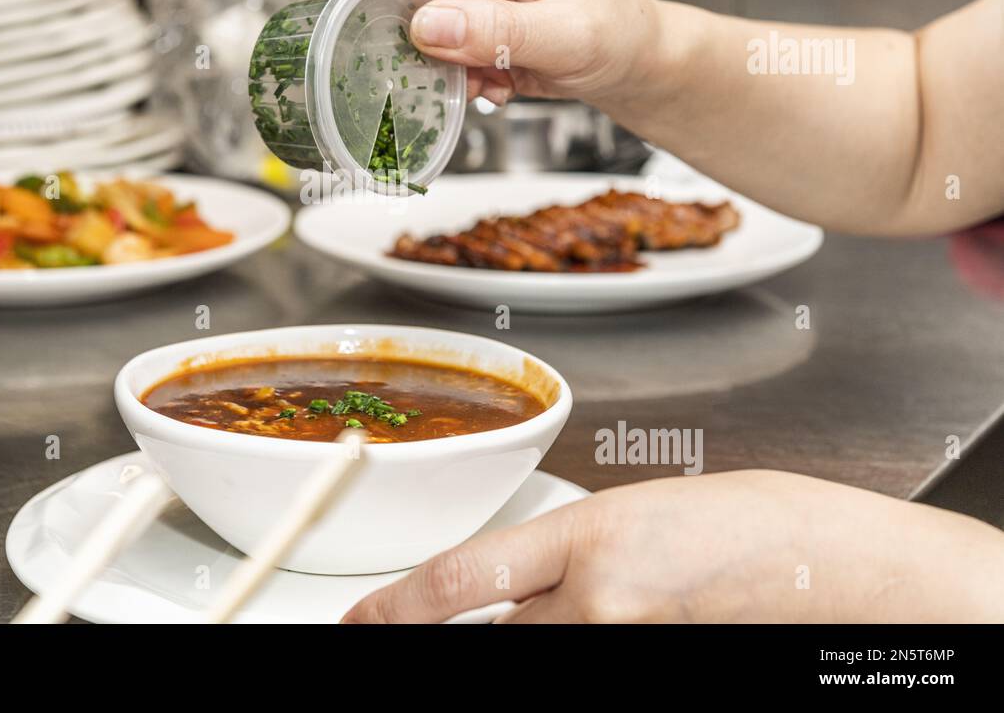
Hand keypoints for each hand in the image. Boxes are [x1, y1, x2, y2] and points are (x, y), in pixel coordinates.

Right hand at [327, 0, 659, 105]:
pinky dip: (454, 54)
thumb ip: (498, 33)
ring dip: (446, 49)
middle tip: (450, 72)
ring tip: (488, 79)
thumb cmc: (618, 37)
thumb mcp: (567, 40)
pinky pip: (435, 18)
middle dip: (430, 25)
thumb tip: (427, 25)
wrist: (632, 59)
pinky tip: (490, 73)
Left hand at [342, 470, 1003, 622]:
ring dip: (513, 641)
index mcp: (591, 536)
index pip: (463, 578)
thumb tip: (495, 588)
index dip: (397, 608)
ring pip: (532, 656)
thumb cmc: (736, 525)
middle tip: (400, 634)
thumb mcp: (628, 517)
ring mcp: (627, 644)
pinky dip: (562, 649)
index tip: (359, 622)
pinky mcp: (649, 667)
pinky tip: (566, 631)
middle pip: (489, 639)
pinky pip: (579, 667)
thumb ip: (557, 553)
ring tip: (534, 617)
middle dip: (441, 637)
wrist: (827, 565)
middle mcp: (602, 602)